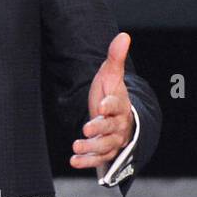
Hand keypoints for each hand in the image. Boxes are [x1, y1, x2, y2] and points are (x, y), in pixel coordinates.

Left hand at [70, 31, 135, 169]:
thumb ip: (115, 58)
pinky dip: (86, 161)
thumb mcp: (110, 75)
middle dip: (99, 129)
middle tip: (86, 128)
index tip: (101, 106)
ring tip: (76, 147)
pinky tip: (73, 160)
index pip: (117, 105)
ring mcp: (112, 139)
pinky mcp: (104, 152)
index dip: (110, 105)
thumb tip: (124, 35)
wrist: (114, 115)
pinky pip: (98, 159)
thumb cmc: (110, 94)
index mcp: (120, 105)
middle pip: (111, 128)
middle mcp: (118, 124)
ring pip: (105, 146)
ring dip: (91, 147)